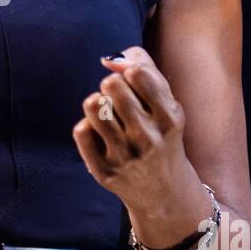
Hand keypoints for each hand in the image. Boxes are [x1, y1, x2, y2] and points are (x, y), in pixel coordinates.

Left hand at [71, 45, 193, 213]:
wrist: (163, 191)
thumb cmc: (161, 133)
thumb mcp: (166, 102)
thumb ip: (144, 68)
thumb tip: (109, 58)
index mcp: (169, 118)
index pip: (137, 73)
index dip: (130, 71)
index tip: (134, 83)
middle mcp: (148, 139)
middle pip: (111, 85)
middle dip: (111, 84)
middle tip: (117, 98)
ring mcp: (125, 157)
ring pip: (93, 105)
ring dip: (96, 103)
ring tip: (106, 112)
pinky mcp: (103, 171)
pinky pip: (81, 131)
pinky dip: (87, 126)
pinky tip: (99, 134)